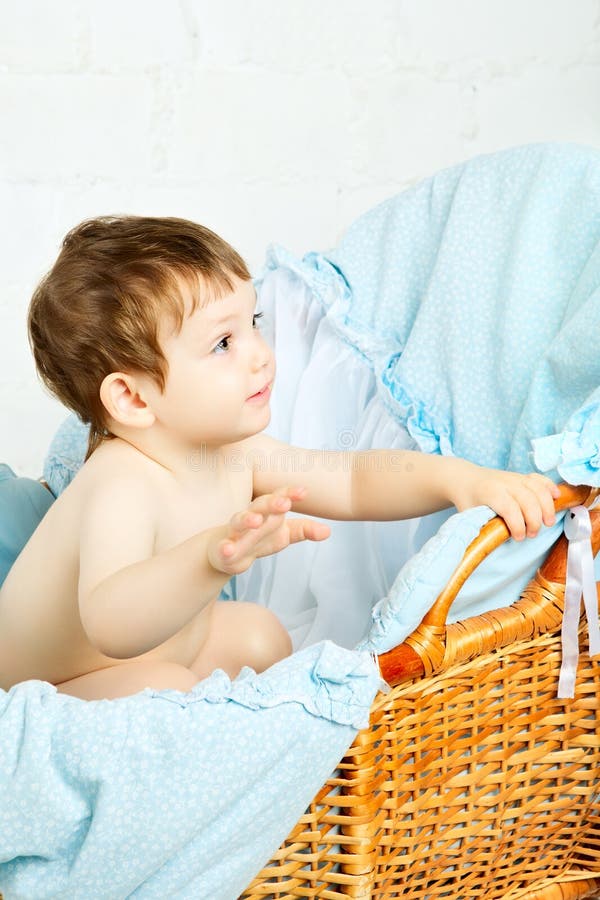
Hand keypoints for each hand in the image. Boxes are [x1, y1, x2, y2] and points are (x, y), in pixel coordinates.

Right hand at [208, 486, 330, 574]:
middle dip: (272, 504)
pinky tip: (228, 549)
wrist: (223, 552)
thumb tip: (328, 531)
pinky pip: (223, 548)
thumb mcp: (281, 535)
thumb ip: (303, 531)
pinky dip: (225, 548)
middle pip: (260, 506)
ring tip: (256, 520)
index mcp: (266, 512)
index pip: (278, 498)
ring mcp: (234, 532)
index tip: (304, 492)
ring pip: (239, 522)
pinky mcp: (222, 550)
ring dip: (247, 520)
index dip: (290, 494)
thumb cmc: (257, 538)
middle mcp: (249, 517)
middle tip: (285, 503)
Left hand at [451, 466, 559, 540]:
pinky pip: (540, 479)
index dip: (518, 525)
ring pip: (538, 489)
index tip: (518, 538)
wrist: (465, 478)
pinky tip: (557, 498)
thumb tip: (489, 548)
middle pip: (529, 500)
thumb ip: (480, 529)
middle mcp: (505, 483)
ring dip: (547, 507)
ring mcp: (515, 478)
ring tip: (548, 523)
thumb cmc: (468, 500)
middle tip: (532, 535)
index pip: (510, 508)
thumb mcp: (468, 516)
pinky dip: (550, 488)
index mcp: (490, 493)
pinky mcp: (522, 476)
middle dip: (534, 520)